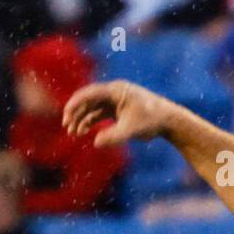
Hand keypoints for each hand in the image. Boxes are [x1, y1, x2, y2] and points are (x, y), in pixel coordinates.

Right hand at [62, 80, 178, 146]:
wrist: (168, 121)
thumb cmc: (151, 121)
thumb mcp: (132, 130)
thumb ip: (113, 136)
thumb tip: (95, 142)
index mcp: (116, 90)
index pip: (89, 93)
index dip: (75, 103)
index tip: (66, 115)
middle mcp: (114, 93)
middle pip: (88, 100)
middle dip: (76, 113)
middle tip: (67, 127)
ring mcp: (115, 101)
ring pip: (92, 108)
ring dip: (82, 119)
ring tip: (74, 133)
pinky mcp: (118, 110)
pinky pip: (99, 114)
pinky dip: (91, 122)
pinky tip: (84, 132)